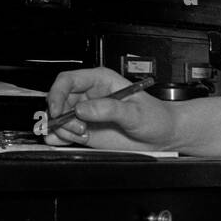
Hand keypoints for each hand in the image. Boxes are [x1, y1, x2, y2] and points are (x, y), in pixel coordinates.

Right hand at [44, 67, 178, 150]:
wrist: (163, 136)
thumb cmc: (155, 117)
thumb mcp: (135, 112)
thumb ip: (109, 109)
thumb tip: (83, 109)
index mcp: (100, 81)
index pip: (67, 80)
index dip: (57, 93)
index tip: (57, 110)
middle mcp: (89, 96)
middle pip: (58, 100)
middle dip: (61, 116)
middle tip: (79, 128)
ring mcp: (86, 114)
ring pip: (58, 118)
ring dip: (64, 129)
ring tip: (84, 134)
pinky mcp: (86, 130)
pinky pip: (64, 133)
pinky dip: (62, 138)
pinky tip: (76, 140)